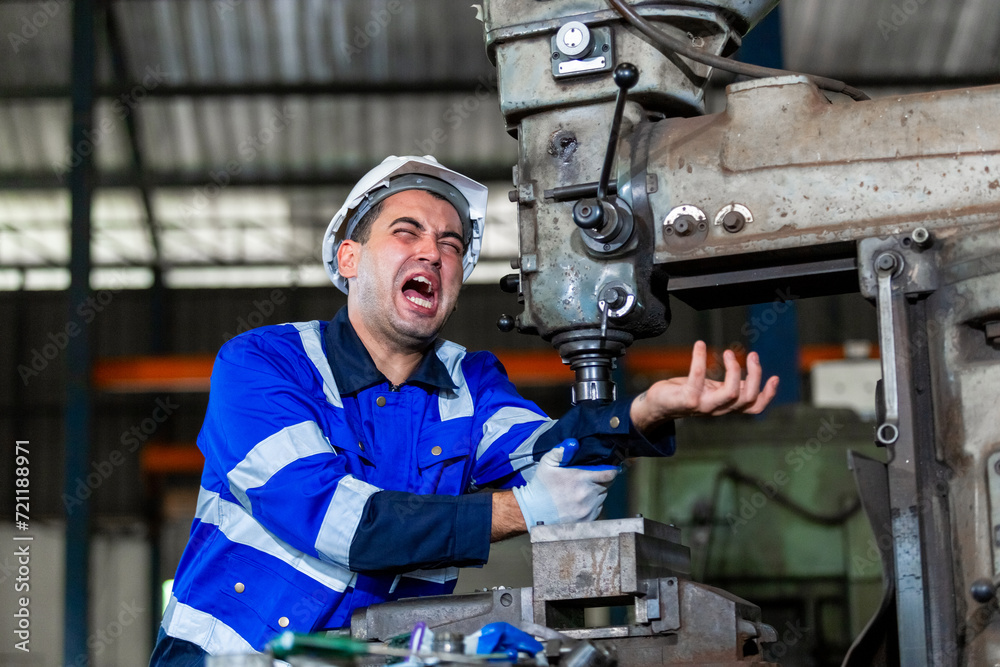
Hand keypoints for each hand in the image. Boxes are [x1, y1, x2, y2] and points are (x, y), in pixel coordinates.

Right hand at [511, 440, 617, 528]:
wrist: (532, 511)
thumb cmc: (541, 486)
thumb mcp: (547, 463)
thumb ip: (561, 451)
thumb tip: (574, 443)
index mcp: (581, 479)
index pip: (609, 473)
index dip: (611, 470)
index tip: (609, 469)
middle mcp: (588, 495)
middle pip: (606, 486)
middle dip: (601, 481)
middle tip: (590, 480)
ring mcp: (588, 510)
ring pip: (602, 498)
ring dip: (597, 494)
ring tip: (582, 492)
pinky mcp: (587, 521)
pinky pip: (597, 510)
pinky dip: (592, 506)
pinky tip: (580, 503)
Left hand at [630, 341, 778, 431]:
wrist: (657, 406)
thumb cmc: (685, 394)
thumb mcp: (712, 391)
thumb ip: (730, 388)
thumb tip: (750, 379)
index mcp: (726, 406)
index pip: (754, 407)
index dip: (768, 395)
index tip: (774, 377)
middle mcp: (717, 409)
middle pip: (746, 399)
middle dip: (754, 375)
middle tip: (752, 355)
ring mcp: (702, 405)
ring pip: (730, 394)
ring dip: (734, 370)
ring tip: (728, 351)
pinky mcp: (686, 399)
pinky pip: (697, 378)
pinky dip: (700, 359)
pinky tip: (699, 345)